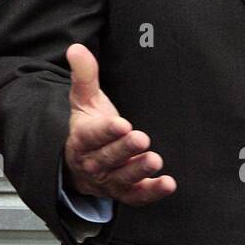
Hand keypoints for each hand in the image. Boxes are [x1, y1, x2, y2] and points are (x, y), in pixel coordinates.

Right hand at [63, 43, 176, 205]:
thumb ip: (85, 75)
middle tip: (142, 138)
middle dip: (124, 149)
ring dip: (138, 170)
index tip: (121, 123)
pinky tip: (168, 184)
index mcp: (81, 139)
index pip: (91, 136)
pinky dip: (151, 192)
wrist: (81, 164)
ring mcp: (108, 181)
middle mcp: (93, 163)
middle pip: (106, 158)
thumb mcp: (84, 100)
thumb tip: (76, 48)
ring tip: (155, 160)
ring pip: (122, 178)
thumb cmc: (88, 127)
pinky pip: (136, 196)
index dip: (105, 131)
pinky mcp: (124, 192)